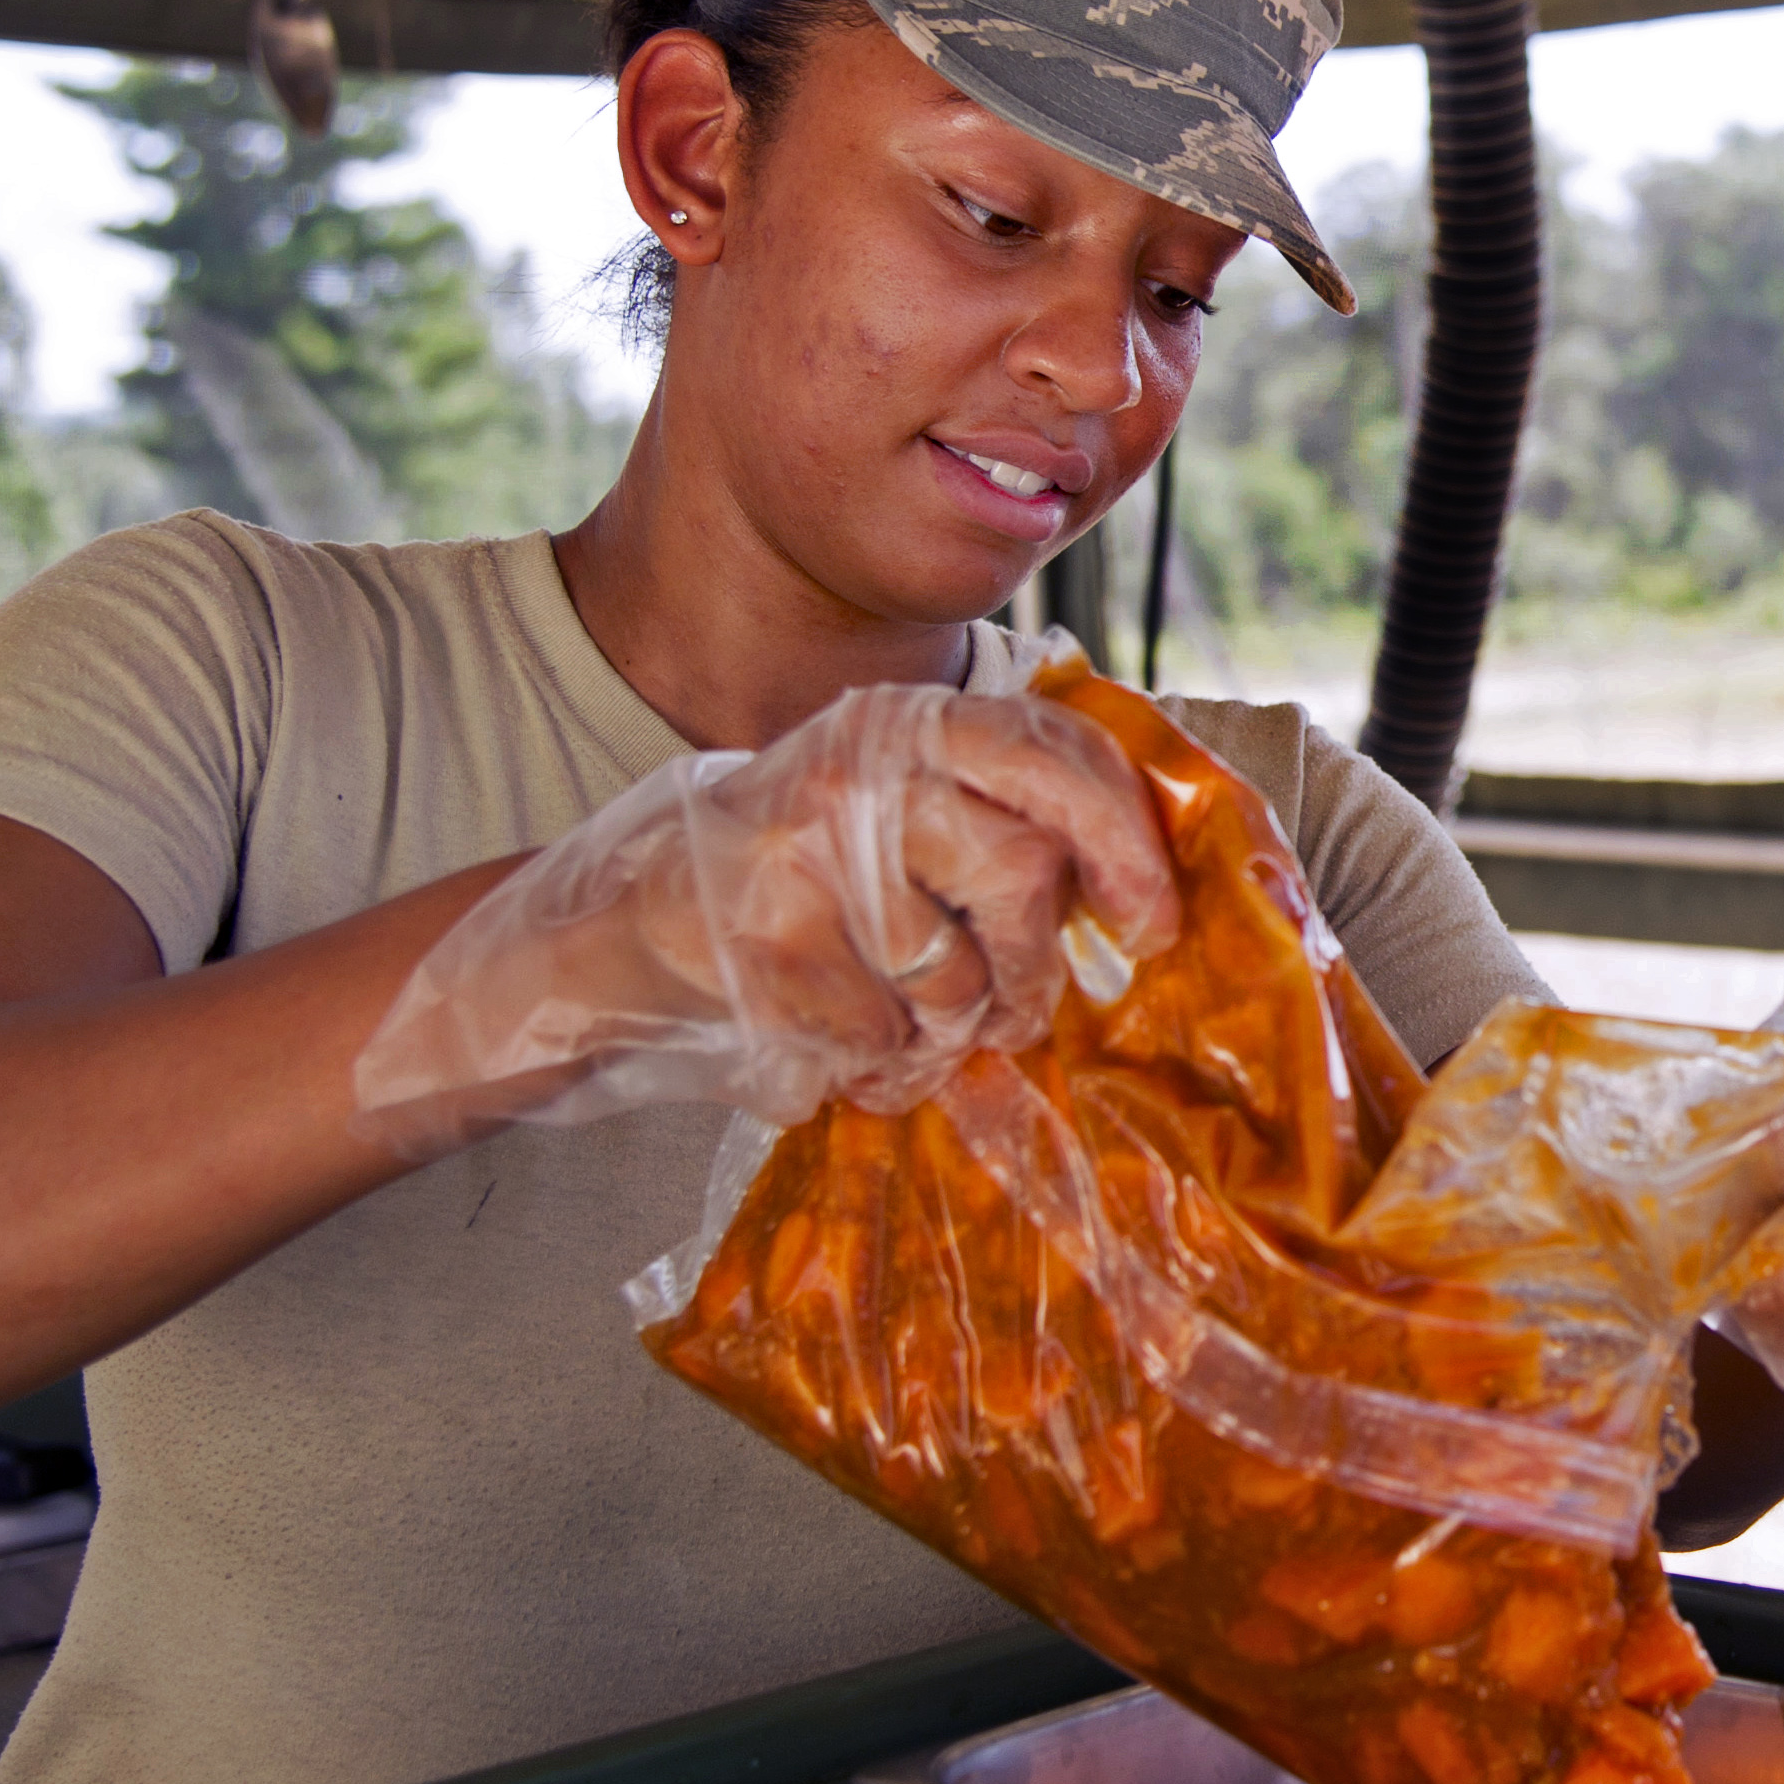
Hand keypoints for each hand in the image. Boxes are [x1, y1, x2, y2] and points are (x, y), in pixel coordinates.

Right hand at [355, 681, 1176, 1155]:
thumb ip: (1007, 820)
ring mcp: (803, 846)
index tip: (1153, 926)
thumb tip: (1147, 896)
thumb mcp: (905, 811)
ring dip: (952, 1028)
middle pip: (1021, 876)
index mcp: (915, 721)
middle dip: (1036, 970)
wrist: (629, 914)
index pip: (1060, 756)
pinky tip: (845, 1039)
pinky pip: (879, 1032)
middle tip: (1019, 1009)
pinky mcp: (760, 932)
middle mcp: (861, 763)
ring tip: (912, 1024)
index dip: (1127, 846)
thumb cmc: (809, 875)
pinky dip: (879, 1062)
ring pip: (954, 973)